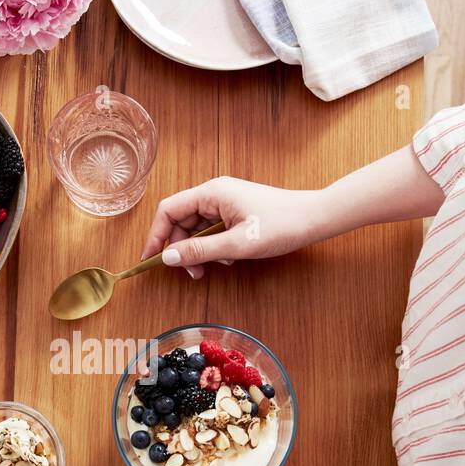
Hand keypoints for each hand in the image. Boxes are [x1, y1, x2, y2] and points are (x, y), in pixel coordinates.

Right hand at [141, 176, 325, 278]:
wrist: (313, 218)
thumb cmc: (280, 226)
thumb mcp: (236, 245)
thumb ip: (200, 251)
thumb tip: (168, 258)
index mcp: (211, 193)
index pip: (169, 210)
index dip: (156, 235)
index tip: (151, 259)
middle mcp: (214, 193)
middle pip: (180, 221)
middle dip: (181, 248)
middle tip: (192, 272)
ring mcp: (224, 202)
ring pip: (196, 228)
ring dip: (199, 250)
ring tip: (213, 267)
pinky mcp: (234, 211)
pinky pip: (211, 229)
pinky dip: (213, 246)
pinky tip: (227, 258)